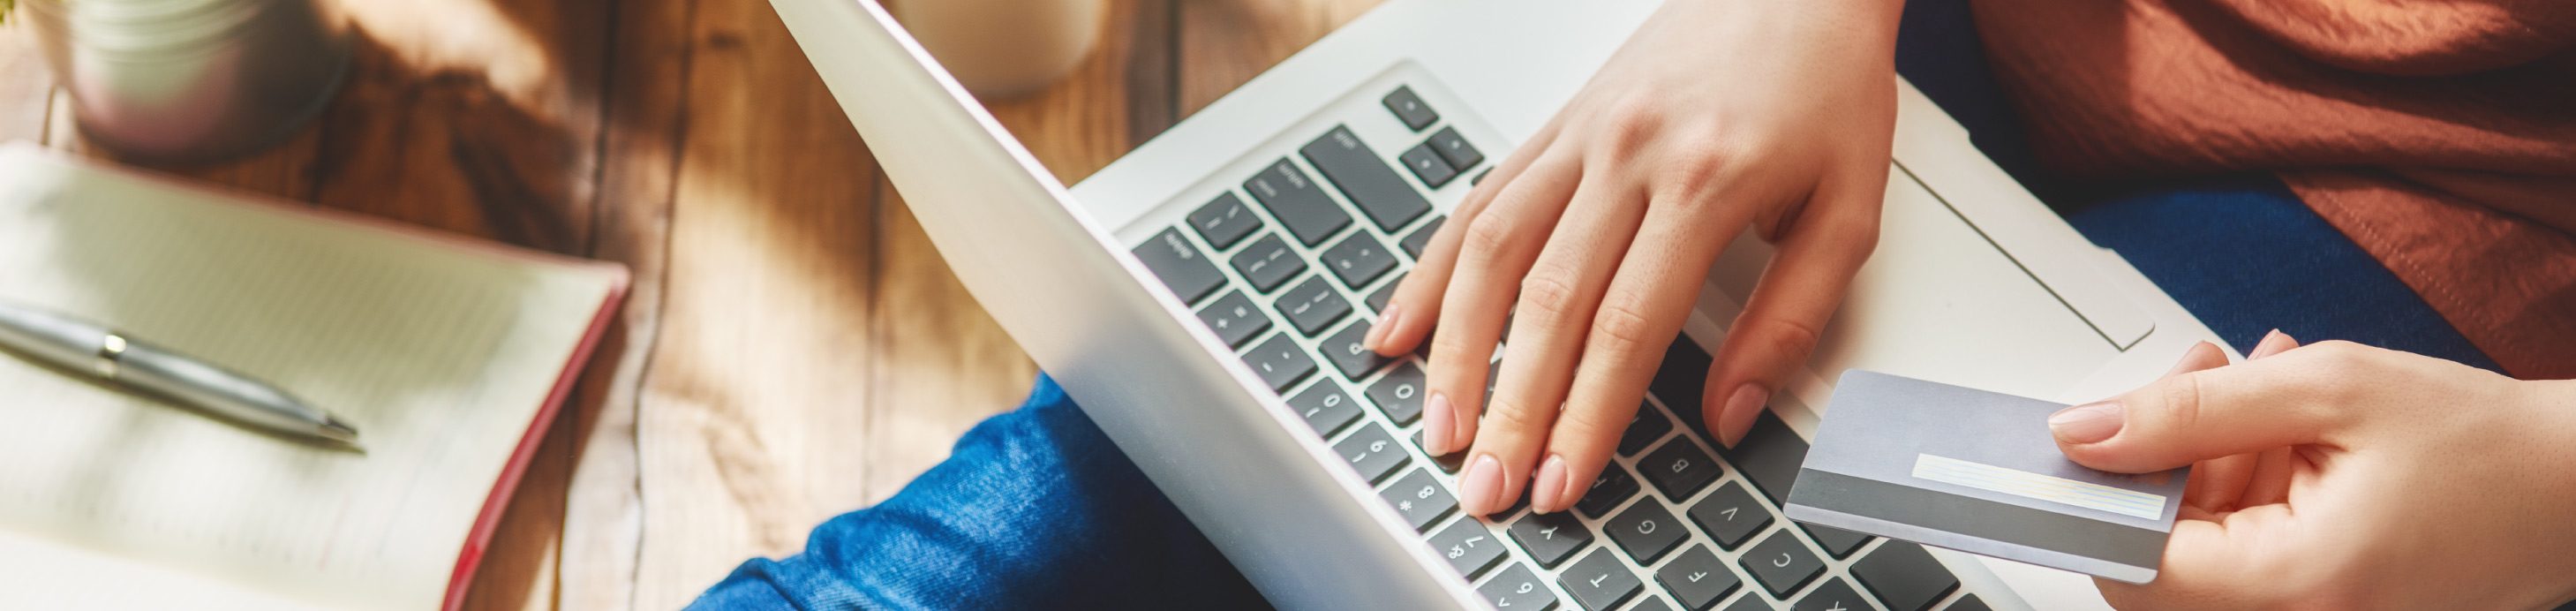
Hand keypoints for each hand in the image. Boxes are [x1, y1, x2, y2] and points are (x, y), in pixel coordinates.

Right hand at [1362, 0, 1902, 516]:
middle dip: (1513, 409)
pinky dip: (1431, 273)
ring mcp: (1579, 136)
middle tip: (1490, 487)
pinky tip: (1401, 330)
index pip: (1629, 325)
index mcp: (1706, 180)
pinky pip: (1475, 202)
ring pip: (1493, 253)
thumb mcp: (1848, 210)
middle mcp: (1627, 155)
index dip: (1588, 414)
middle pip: (1549, 303)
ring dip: (1456, 351)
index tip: (1564, 479)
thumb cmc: (1824, 87)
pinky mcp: (1553, 126)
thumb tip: (1732, 412)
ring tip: (1441, 426)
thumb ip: (1793, 318)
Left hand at [2050, 338, 2575, 609]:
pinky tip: (2282, 422)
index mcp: (2298, 583)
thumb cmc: (2489, 444)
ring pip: (2201, 546)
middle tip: (2195, 380)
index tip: (2082, 437)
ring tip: (2255, 382)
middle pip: (2160, 557)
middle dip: (2158, 460)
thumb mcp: (2329, 390)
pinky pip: (2247, 550)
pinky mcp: (2324, 601)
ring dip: (2205, 457)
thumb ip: (2193, 409)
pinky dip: (2246, 481)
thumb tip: (2085, 432)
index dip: (2096, 496)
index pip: (2134, 565)